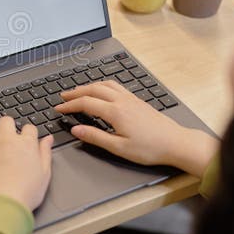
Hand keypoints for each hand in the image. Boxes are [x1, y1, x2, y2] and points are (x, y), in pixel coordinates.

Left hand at [0, 117, 53, 210]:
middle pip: (6, 120)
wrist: (7, 204)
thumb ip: (45, 153)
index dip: (28, 133)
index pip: (29, 127)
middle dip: (7, 125)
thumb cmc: (28, 193)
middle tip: (7, 135)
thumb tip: (48, 139)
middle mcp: (8, 141)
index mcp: (26, 144)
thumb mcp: (45, 174)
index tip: (26, 139)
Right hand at [56, 80, 218, 176]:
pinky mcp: (137, 100)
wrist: (175, 143)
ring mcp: (131, 98)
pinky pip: (115, 86)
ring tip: (79, 90)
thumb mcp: (118, 148)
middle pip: (93, 89)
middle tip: (63, 96)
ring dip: (89, 85)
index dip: (69, 106)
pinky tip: (102, 90)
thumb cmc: (150, 148)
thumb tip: (76, 130)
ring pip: (105, 84)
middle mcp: (122, 101)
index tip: (58, 109)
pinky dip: (102, 85)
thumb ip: (95, 137)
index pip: (86, 103)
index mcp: (115, 112)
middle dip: (76, 92)